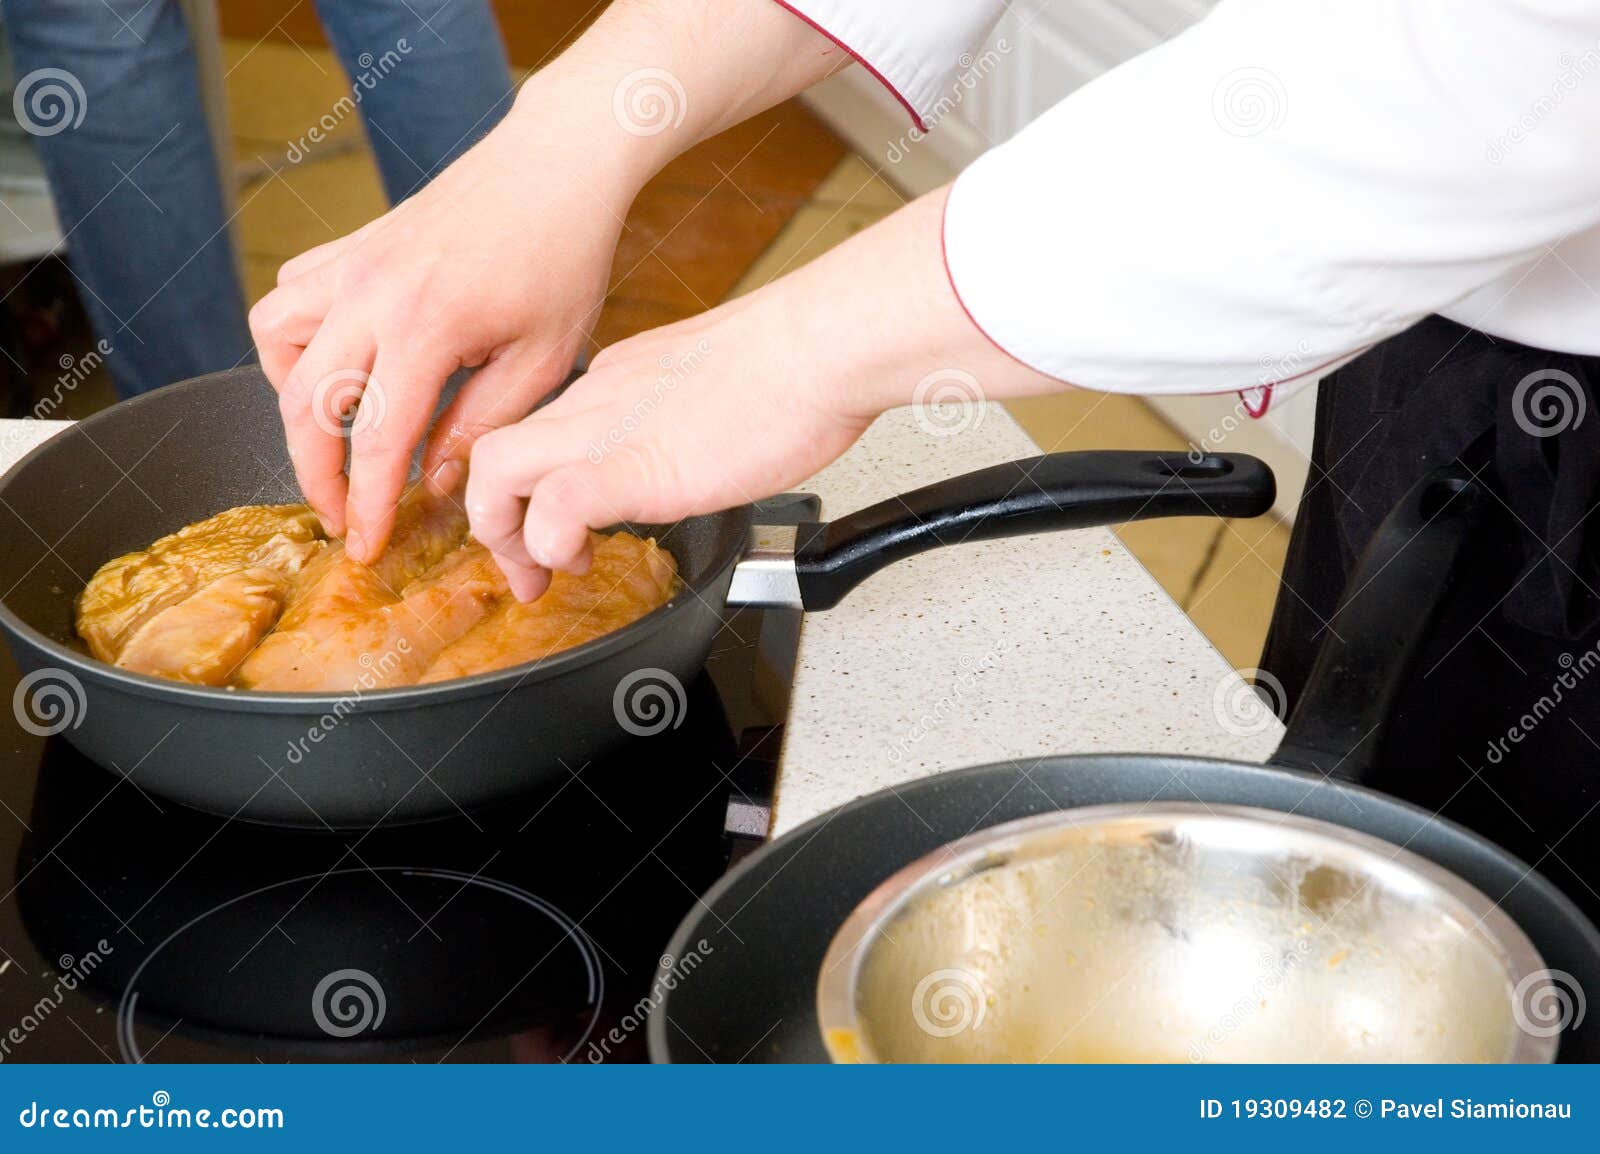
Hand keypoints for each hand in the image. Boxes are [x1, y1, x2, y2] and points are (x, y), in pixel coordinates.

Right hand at [249, 77, 645, 561]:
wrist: (557, 163)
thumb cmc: (565, 257)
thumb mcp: (544, 359)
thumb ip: (483, 426)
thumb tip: (435, 482)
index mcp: (426, 327)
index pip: (374, 440)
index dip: (365, 505)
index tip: (366, 546)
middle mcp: (371, 293)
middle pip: (305, 404)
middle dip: (313, 474)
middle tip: (337, 516)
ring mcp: (353, 263)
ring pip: (276, 342)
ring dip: (294, 400)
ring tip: (334, 435)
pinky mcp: (352, 244)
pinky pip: (289, 298)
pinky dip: (294, 341)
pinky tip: (336, 366)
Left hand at [465, 187, 1061, 599]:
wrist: (820, 345)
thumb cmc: (798, 364)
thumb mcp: (718, 387)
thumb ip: (689, 420)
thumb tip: (704, 450)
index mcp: (617, 382)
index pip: (539, 432)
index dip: (527, 489)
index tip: (550, 530)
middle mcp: (597, 401)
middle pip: (495, 451)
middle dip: (494, 520)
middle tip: (528, 567)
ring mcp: (606, 431)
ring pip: (495, 470)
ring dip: (502, 533)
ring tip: (538, 573)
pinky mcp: (631, 466)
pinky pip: (551, 506)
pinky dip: (545, 541)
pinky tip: (574, 559)